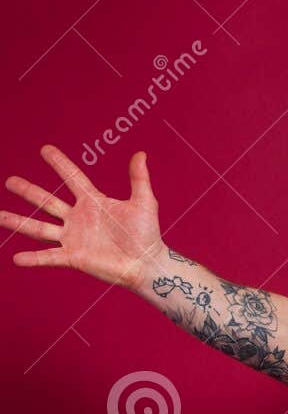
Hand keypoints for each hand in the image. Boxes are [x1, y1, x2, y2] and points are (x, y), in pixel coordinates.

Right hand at [2, 146, 162, 289]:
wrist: (147, 263)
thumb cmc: (147, 235)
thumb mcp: (144, 202)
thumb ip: (138, 178)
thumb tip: (140, 153)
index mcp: (93, 203)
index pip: (72, 178)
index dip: (59, 164)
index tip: (45, 149)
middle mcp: (78, 219)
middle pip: (47, 202)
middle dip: (28, 191)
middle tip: (10, 181)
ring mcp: (74, 238)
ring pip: (40, 228)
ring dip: (18, 222)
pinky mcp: (74, 257)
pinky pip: (49, 257)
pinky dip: (33, 259)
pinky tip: (16, 258)